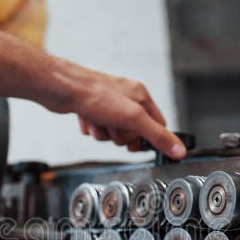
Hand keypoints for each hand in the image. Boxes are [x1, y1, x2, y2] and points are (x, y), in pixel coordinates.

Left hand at [44, 60, 186, 159]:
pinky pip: (96, 129)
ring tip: (96, 121)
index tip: (136, 145)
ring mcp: (107, 102)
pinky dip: (91, 128)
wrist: (61, 89)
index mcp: (141, 96)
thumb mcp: (133, 119)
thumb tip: (179, 150)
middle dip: (120, 136)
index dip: (147, 139)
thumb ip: (157, 136)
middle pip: (133, 132)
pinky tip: (85, 119)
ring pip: (113, 132)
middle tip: (112, 127)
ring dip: (103, 133)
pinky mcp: (91, 108)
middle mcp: (126, 97)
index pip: (158, 125)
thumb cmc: (96, 97)